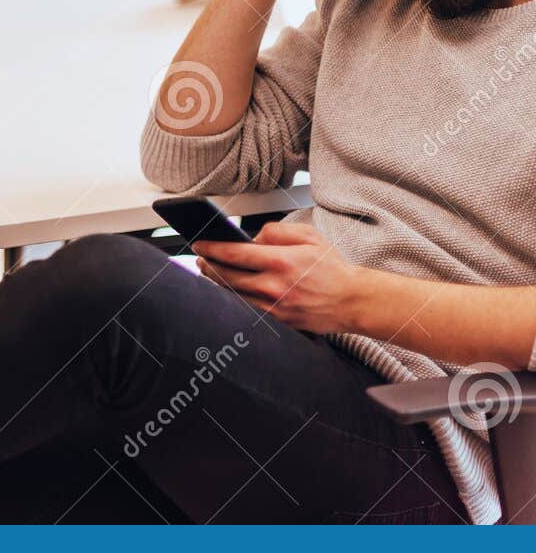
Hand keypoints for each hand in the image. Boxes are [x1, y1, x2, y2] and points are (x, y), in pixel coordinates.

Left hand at [195, 221, 360, 332]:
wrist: (353, 301)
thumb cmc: (331, 267)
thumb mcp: (308, 236)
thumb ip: (275, 231)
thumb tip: (250, 238)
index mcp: (281, 261)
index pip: (234, 253)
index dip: (211, 248)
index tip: (198, 243)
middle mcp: (275, 286)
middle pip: (227, 276)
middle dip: (208, 265)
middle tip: (199, 257)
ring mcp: (275, 306)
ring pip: (234, 294)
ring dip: (217, 282)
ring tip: (208, 270)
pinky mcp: (278, 320)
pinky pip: (247, 307)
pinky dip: (234, 296)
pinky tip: (229, 287)